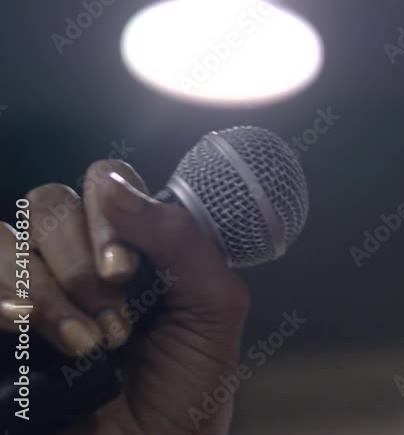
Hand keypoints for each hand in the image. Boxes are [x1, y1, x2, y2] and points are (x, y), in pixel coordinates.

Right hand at [0, 160, 249, 434]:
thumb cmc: (186, 388)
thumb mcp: (213, 309)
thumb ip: (182, 239)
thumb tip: (113, 185)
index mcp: (133, 244)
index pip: (105, 184)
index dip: (111, 216)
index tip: (127, 272)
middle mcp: (76, 258)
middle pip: (50, 204)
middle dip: (83, 265)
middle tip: (116, 324)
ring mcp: (31, 289)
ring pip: (5, 240)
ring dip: (50, 295)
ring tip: (85, 348)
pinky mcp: (3, 325)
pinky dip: (3, 299)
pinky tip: (23, 328)